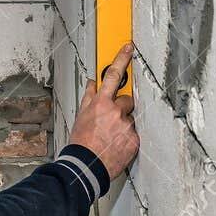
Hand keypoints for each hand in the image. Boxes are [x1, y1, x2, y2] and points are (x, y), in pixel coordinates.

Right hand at [68, 43, 137, 181]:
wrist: (86, 166)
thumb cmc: (81, 143)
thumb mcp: (80, 116)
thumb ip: (88, 97)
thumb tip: (93, 83)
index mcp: (101, 103)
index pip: (113, 75)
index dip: (122, 59)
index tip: (129, 48)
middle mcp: (115, 112)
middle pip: (127, 101)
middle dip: (122, 108)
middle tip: (111, 121)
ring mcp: (126, 125)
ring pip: (131, 118)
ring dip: (124, 124)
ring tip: (111, 137)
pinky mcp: (134, 139)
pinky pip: (135, 133)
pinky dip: (128, 138)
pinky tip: (117, 145)